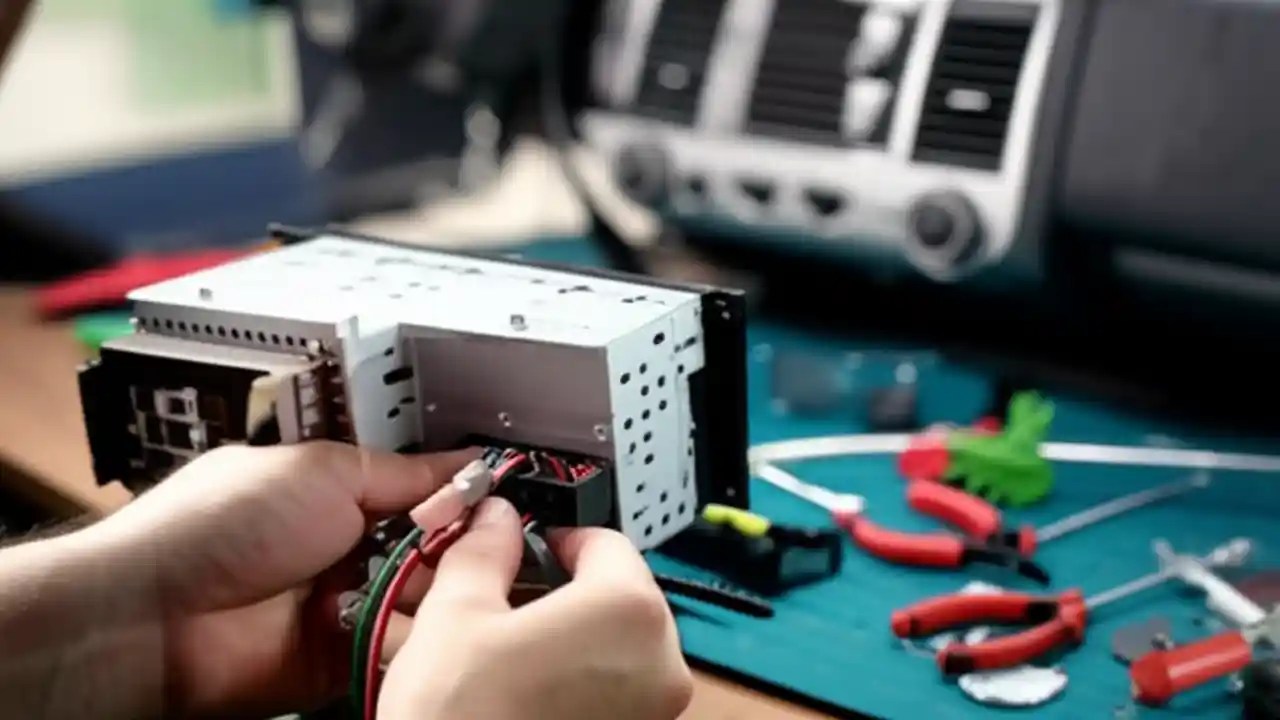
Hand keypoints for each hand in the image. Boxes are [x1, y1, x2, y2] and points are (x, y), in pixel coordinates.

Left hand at [67, 442, 476, 717]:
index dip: (457, 494)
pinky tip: (408, 622)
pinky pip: (398, 648)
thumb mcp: (321, 471)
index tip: (500, 495)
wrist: (155, 621)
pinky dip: (409, 639)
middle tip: (469, 543)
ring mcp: (340, 605)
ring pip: (421, 600)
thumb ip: (401, 473)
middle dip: (451, 546)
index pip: (418, 492)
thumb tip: (463, 462)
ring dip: (430, 592)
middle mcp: (340, 548)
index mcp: (332, 493)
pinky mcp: (339, 659)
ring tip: (427, 583)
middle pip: (428, 548)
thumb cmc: (211, 529)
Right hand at [380, 500, 693, 719]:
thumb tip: (494, 520)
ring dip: (557, 633)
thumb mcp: (456, 613)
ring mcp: (651, 712)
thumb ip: (484, 549)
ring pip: (607, 644)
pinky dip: (567, 677)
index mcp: (629, 611)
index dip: (552, 536)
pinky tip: (513, 684)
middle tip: (500, 595)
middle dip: (553, 588)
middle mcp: (659, 662)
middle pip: (611, 593)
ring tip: (497, 643)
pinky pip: (606, 689)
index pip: (603, 540)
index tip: (518, 545)